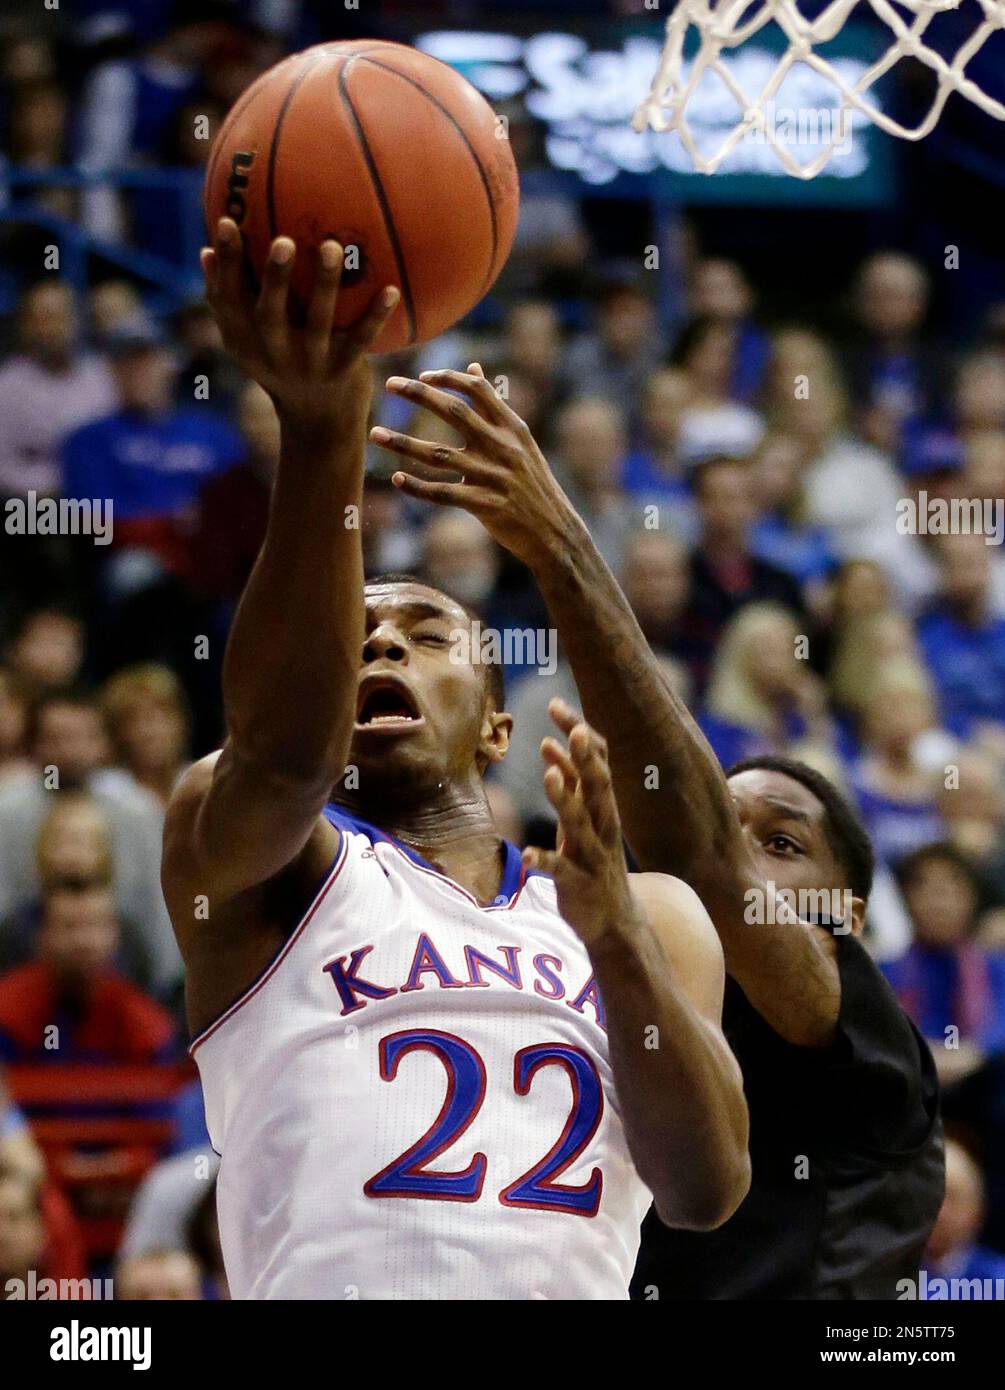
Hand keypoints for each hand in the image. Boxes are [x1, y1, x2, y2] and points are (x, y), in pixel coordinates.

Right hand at [200, 217, 399, 438]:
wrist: (318, 421)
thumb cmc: (281, 364)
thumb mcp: (248, 341)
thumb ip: (228, 301)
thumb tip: (205, 251)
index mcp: (245, 341)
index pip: (227, 299)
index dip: (226, 263)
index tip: (227, 220)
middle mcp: (274, 354)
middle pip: (269, 314)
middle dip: (274, 278)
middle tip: (282, 241)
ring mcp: (309, 365)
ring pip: (317, 322)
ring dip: (325, 284)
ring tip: (332, 247)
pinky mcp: (342, 372)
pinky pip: (360, 340)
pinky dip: (375, 316)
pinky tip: (390, 289)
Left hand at [369, 364, 578, 567]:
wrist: (554, 531)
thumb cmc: (532, 483)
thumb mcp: (520, 440)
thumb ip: (494, 406)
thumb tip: (473, 369)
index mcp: (513, 428)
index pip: (478, 390)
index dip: (448, 379)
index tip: (421, 376)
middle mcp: (503, 447)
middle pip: (455, 412)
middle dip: (419, 395)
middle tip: (389, 384)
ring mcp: (493, 476)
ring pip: (439, 454)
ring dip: (403, 442)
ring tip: (375, 434)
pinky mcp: (485, 505)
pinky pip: (443, 493)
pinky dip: (418, 487)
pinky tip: (397, 479)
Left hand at [522, 699, 637, 949]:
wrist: (614, 922)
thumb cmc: (592, 861)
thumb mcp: (582, 819)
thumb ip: (570, 784)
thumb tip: (550, 745)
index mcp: (603, 807)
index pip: (596, 762)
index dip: (579, 734)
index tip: (556, 705)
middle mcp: (603, 827)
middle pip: (598, 787)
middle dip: (586, 759)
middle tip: (575, 732)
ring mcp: (593, 856)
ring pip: (581, 824)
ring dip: (566, 799)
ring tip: (549, 776)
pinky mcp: (579, 885)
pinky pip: (561, 870)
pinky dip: (545, 861)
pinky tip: (527, 855)